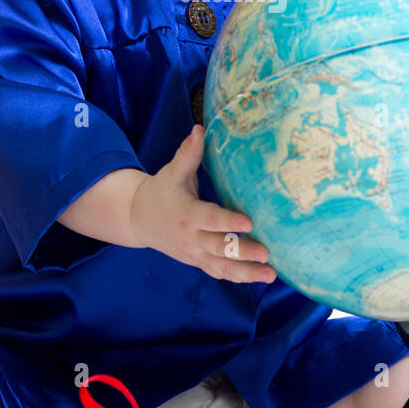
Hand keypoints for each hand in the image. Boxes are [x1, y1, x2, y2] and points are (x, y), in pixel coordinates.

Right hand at [129, 125, 276, 283]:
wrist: (138, 220)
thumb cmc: (161, 191)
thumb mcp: (172, 172)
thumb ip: (189, 154)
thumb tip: (200, 129)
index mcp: (187, 213)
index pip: (209, 219)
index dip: (228, 222)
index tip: (249, 223)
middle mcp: (191, 237)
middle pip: (218, 248)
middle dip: (242, 252)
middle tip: (266, 252)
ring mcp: (195, 254)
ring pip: (221, 266)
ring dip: (246, 273)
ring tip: (270, 275)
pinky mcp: (198, 262)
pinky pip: (218, 273)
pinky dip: (238, 278)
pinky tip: (260, 278)